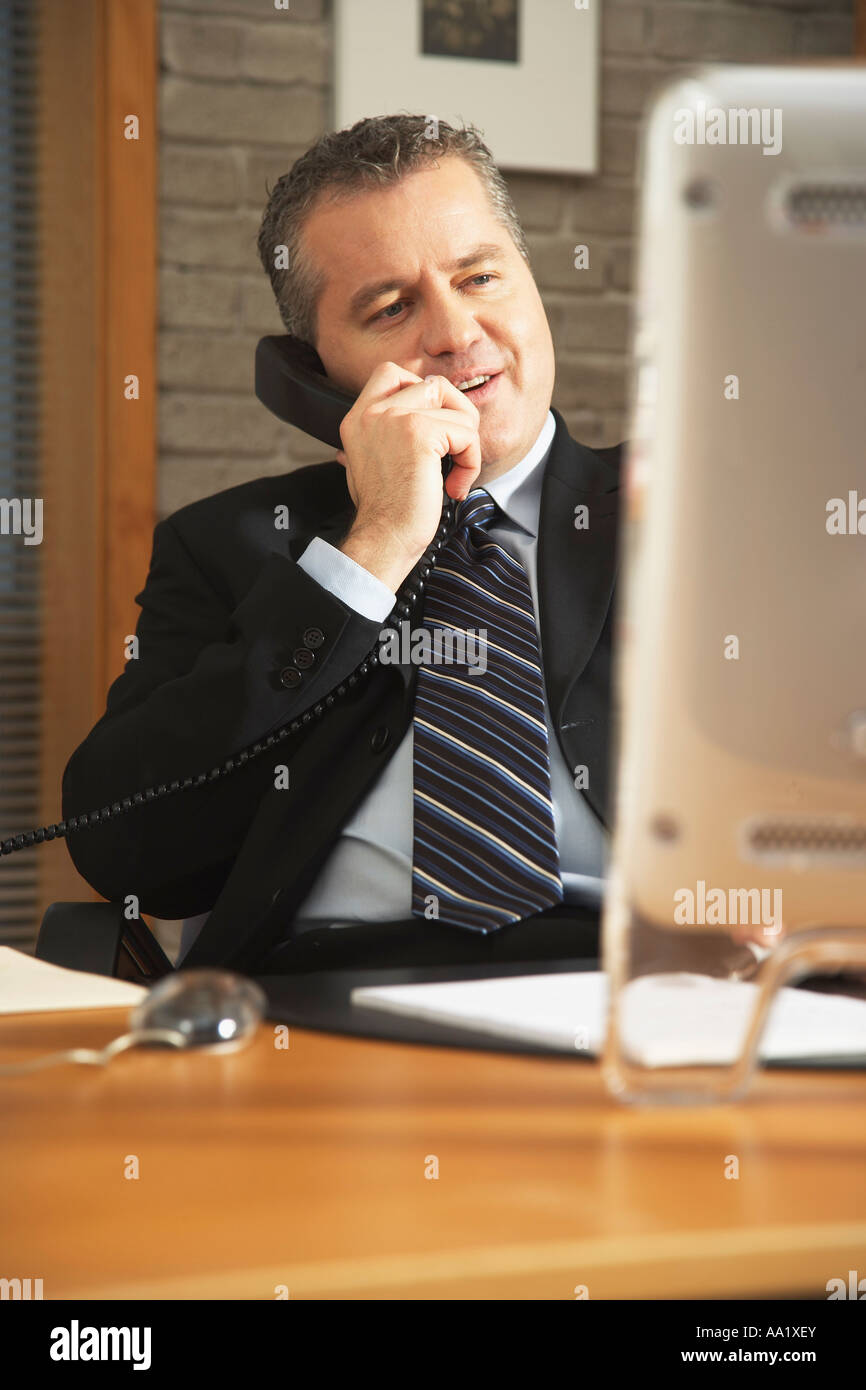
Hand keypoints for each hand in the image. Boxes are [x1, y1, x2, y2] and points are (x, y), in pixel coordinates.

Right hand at [334, 361, 481, 584]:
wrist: (383, 540)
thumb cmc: (386, 512)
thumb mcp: (374, 462)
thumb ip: (389, 434)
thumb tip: (427, 417)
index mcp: (358, 418)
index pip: (391, 372)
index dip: (423, 392)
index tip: (433, 431)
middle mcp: (372, 412)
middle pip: (433, 384)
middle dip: (456, 416)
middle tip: (455, 451)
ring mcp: (394, 418)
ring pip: (455, 408)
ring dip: (466, 443)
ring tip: (454, 475)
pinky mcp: (419, 432)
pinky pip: (466, 433)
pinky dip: (470, 462)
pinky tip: (454, 487)